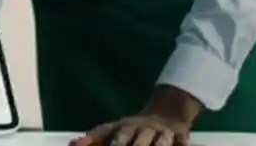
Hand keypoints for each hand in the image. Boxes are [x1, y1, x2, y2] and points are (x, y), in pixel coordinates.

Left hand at [70, 113, 191, 145]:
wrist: (167, 112)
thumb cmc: (135, 128)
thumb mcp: (115, 130)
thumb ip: (95, 138)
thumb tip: (73, 144)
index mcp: (124, 127)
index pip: (109, 134)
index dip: (97, 140)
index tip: (81, 145)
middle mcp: (141, 129)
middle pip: (135, 142)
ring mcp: (161, 132)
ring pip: (159, 142)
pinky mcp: (179, 135)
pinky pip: (181, 140)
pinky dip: (181, 143)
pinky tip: (182, 144)